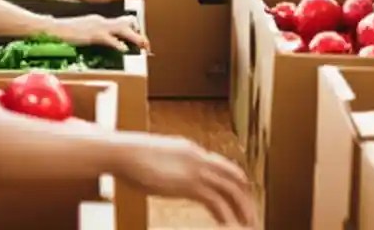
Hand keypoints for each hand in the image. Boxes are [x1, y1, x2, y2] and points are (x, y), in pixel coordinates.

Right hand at [51, 14, 148, 51]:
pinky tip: (124, 49)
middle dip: (138, 33)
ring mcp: (99, 27)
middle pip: (126, 24)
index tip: (139, 35)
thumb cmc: (68, 32)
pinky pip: (110, 39)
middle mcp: (102, 21)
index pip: (121, 22)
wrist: (58, 28)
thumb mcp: (85, 32)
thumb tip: (105, 41)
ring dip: (134, 37)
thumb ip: (96, 35)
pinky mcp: (94, 35)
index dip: (132, 29)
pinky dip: (118, 44)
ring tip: (143, 44)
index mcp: (100, 20)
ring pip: (123, 30)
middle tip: (146, 43)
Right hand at [113, 133, 255, 226]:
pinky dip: (226, 214)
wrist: (122, 152)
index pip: (221, 165)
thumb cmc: (129, 157)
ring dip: (242, 208)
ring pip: (231, 189)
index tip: (239, 197)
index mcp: (191, 151)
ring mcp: (195, 170)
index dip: (233, 182)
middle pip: (233, 175)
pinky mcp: (189, 184)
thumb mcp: (154, 159)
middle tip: (251, 214)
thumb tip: (162, 174)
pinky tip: (229, 226)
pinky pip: (216, 201)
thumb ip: (165, 166)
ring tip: (249, 224)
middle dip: (245, 196)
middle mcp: (199, 157)